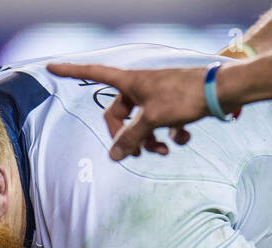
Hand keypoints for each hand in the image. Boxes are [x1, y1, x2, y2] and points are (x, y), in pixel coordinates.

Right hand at [46, 62, 210, 160]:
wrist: (220, 92)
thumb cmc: (185, 98)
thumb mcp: (153, 120)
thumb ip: (131, 139)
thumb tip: (113, 156)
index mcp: (129, 81)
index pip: (93, 73)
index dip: (71, 71)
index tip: (51, 68)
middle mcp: (140, 87)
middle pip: (119, 115)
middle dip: (128, 137)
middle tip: (140, 154)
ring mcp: (156, 97)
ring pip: (141, 124)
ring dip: (150, 142)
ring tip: (163, 153)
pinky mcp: (173, 105)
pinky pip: (162, 125)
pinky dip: (171, 136)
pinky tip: (183, 139)